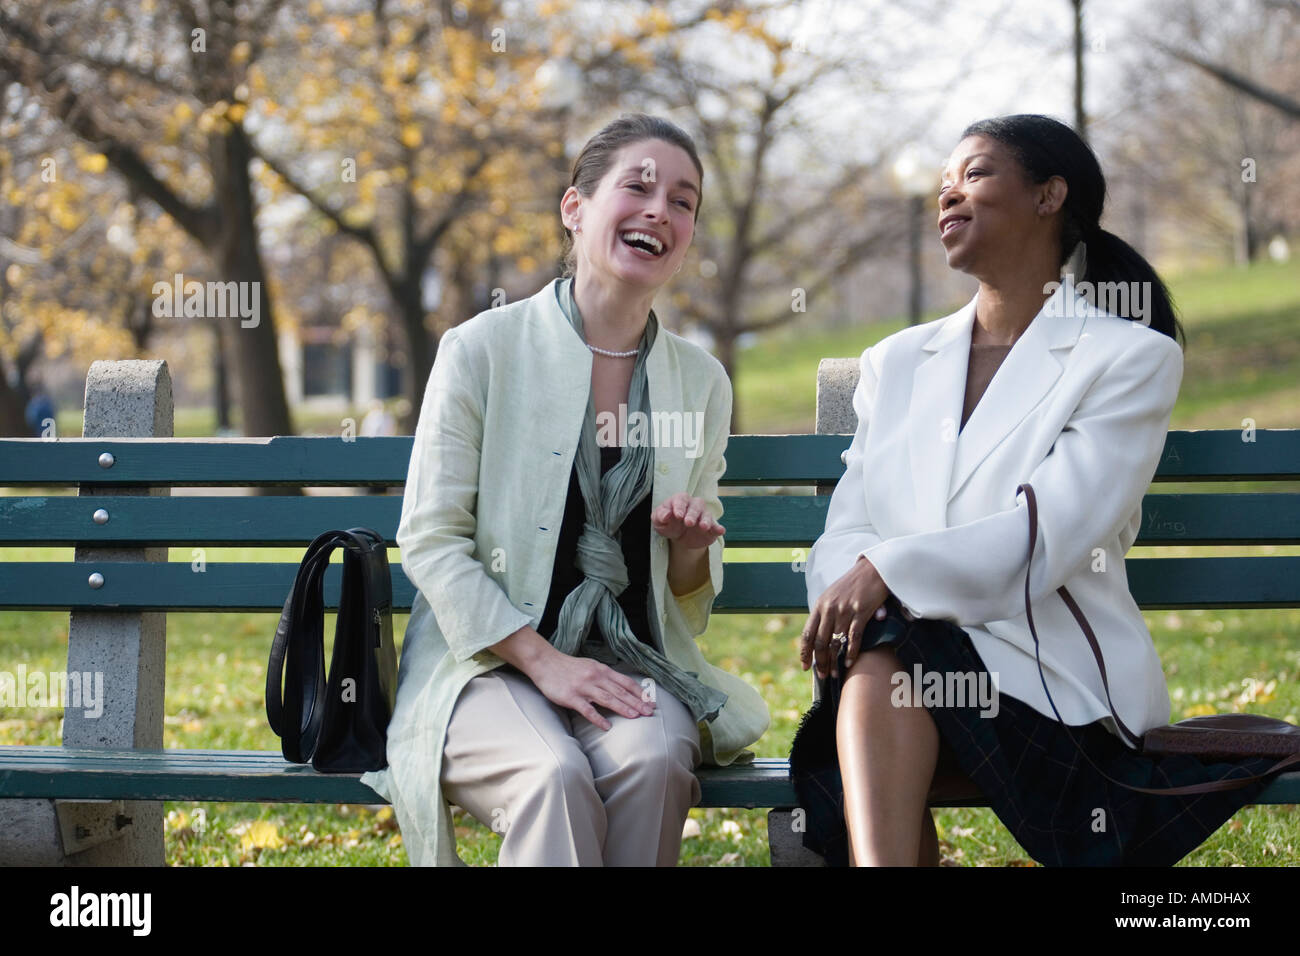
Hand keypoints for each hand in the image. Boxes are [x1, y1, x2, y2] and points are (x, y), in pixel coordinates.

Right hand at [526, 648, 656, 730]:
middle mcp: (595, 677)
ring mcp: (583, 687)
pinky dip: (598, 718)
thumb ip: (605, 677)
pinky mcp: (571, 697)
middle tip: (649, 712)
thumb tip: (622, 688)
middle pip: (620, 691)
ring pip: (607, 699)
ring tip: (635, 716)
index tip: (650, 701)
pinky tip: (607, 726)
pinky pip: (587, 710)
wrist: (545, 663)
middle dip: (636, 702)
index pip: (625, 682)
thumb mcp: (590, 667)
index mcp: (601, 670)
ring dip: (623, 708)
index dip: (639, 692)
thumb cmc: (569, 667)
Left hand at [652, 492, 724, 549]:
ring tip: (703, 527)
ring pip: (707, 515)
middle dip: (692, 514)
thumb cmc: (668, 524)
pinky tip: (720, 531)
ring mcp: (703, 516)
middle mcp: (694, 506)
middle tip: (688, 523)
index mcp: (681, 501)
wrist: (678, 537)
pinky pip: (716, 526)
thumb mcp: (658, 521)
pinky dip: (718, 528)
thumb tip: (665, 515)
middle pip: (696, 505)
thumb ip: (660, 516)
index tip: (677, 516)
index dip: (679, 507)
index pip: (681, 499)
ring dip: (705, 520)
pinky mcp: (711, 528)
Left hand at [800, 555, 890, 679]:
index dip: (804, 652)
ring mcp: (845, 611)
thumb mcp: (832, 596)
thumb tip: (820, 637)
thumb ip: (825, 614)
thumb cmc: (852, 585)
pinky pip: (853, 637)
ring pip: (835, 642)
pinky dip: (851, 652)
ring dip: (833, 661)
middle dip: (819, 662)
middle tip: (821, 676)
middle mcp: (829, 609)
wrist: (872, 569)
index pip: (807, 634)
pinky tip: (849, 662)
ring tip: (833, 674)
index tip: (805, 667)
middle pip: (820, 642)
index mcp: (820, 605)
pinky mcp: (861, 612)